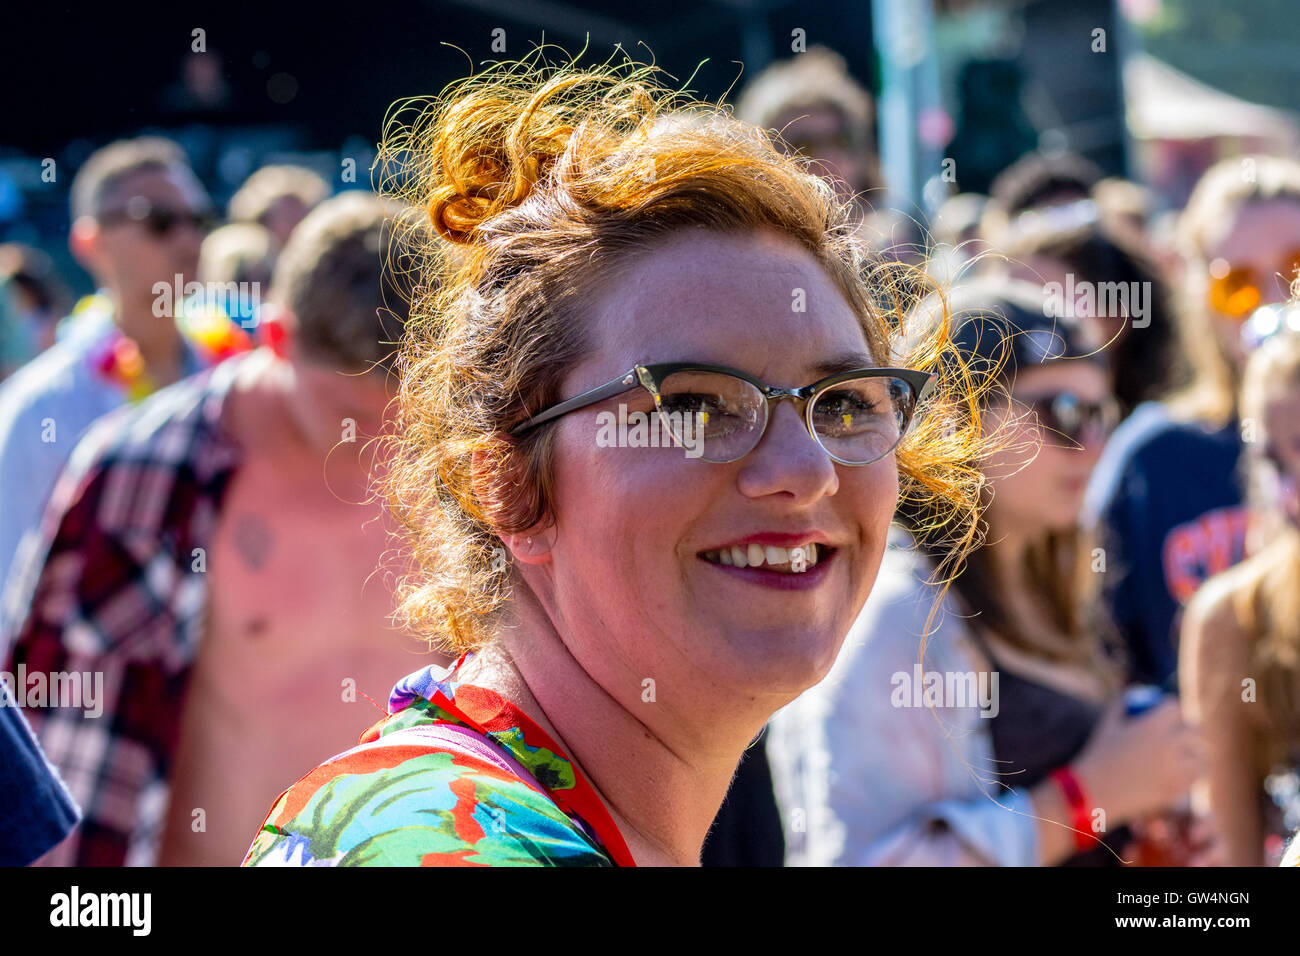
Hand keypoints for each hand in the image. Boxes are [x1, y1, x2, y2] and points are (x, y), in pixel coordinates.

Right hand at [1075, 698, 1203, 824]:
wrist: (1095, 792)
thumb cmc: (1099, 754)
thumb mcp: (1108, 724)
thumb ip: (1123, 703)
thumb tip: (1138, 692)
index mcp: (1151, 727)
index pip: (1175, 708)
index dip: (1172, 708)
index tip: (1169, 712)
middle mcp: (1168, 746)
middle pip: (1194, 731)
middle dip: (1189, 729)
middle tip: (1184, 733)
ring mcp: (1175, 770)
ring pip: (1201, 757)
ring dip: (1196, 754)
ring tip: (1190, 755)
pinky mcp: (1177, 789)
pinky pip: (1196, 778)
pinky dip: (1192, 774)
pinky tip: (1184, 772)